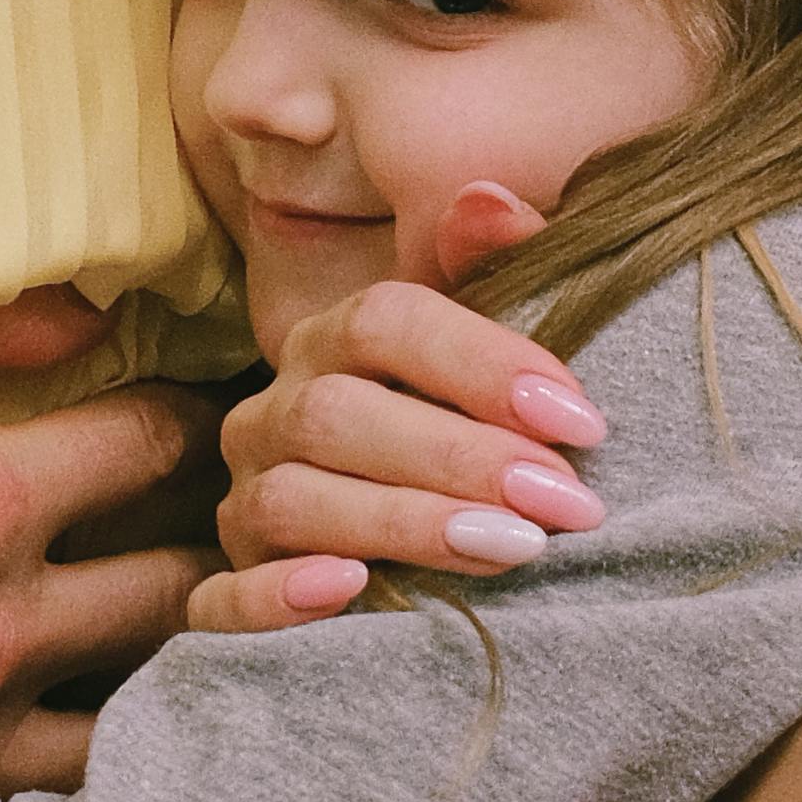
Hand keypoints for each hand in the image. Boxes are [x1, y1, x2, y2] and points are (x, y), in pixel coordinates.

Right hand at [0, 297, 210, 792]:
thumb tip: (86, 317)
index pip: (159, 445)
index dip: (197, 427)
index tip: (207, 426)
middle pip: (183, 584)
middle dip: (218, 553)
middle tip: (230, 539)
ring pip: (146, 711)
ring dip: (176, 674)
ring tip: (191, 648)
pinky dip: (102, 774)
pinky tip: (116, 749)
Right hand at [194, 189, 610, 638]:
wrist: (424, 552)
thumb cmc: (469, 442)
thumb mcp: (492, 365)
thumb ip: (495, 275)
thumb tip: (491, 203)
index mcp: (333, 342)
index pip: (387, 321)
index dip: (483, 364)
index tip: (581, 420)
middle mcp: (273, 413)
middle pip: (337, 414)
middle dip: (460, 457)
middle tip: (563, 500)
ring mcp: (242, 500)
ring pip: (289, 500)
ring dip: (401, 524)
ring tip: (508, 548)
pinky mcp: (227, 590)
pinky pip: (220, 598)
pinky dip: (277, 597)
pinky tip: (348, 592)